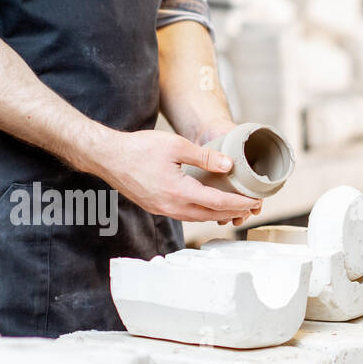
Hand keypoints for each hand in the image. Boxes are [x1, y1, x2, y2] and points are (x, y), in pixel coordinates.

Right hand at [85, 129, 261, 223]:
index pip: (218, 203)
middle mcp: (172, 207)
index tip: (255, 201)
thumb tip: (228, 165)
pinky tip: (210, 205)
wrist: (107, 157)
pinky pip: (186, 215)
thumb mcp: (175, 145)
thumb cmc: (138, 148)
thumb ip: (203, 157)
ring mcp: (163, 210)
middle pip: (211, 215)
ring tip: (236, 207)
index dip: (239, 203)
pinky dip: (202, 212)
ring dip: (219, 214)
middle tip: (252, 206)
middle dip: (234, 212)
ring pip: (198, 218)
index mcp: (179, 192)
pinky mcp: (157, 208)